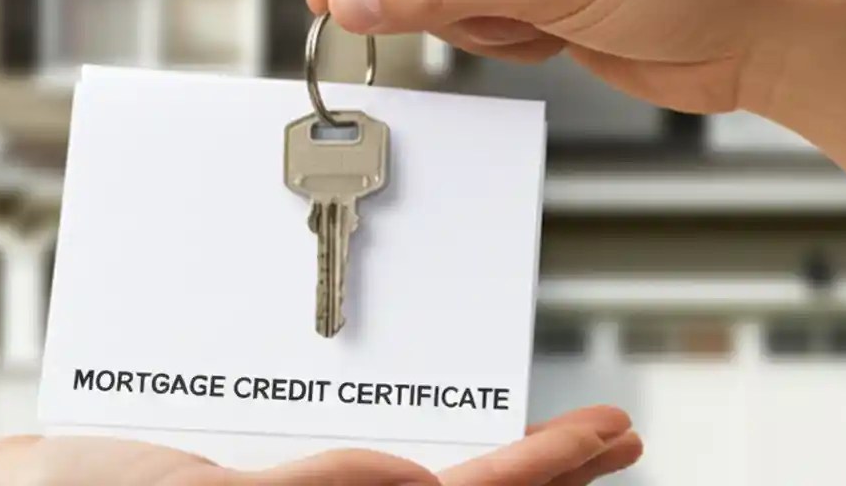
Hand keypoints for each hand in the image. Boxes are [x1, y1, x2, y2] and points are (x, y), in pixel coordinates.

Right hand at [0, 406, 639, 484]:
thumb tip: (417, 485)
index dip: (544, 471)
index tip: (610, 432)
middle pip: (452, 483)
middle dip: (536, 460)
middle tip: (606, 426)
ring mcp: (275, 484)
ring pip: (397, 449)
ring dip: (463, 423)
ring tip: (518, 400)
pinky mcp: (235, 455)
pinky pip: (319, 420)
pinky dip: (366, 391)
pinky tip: (386, 371)